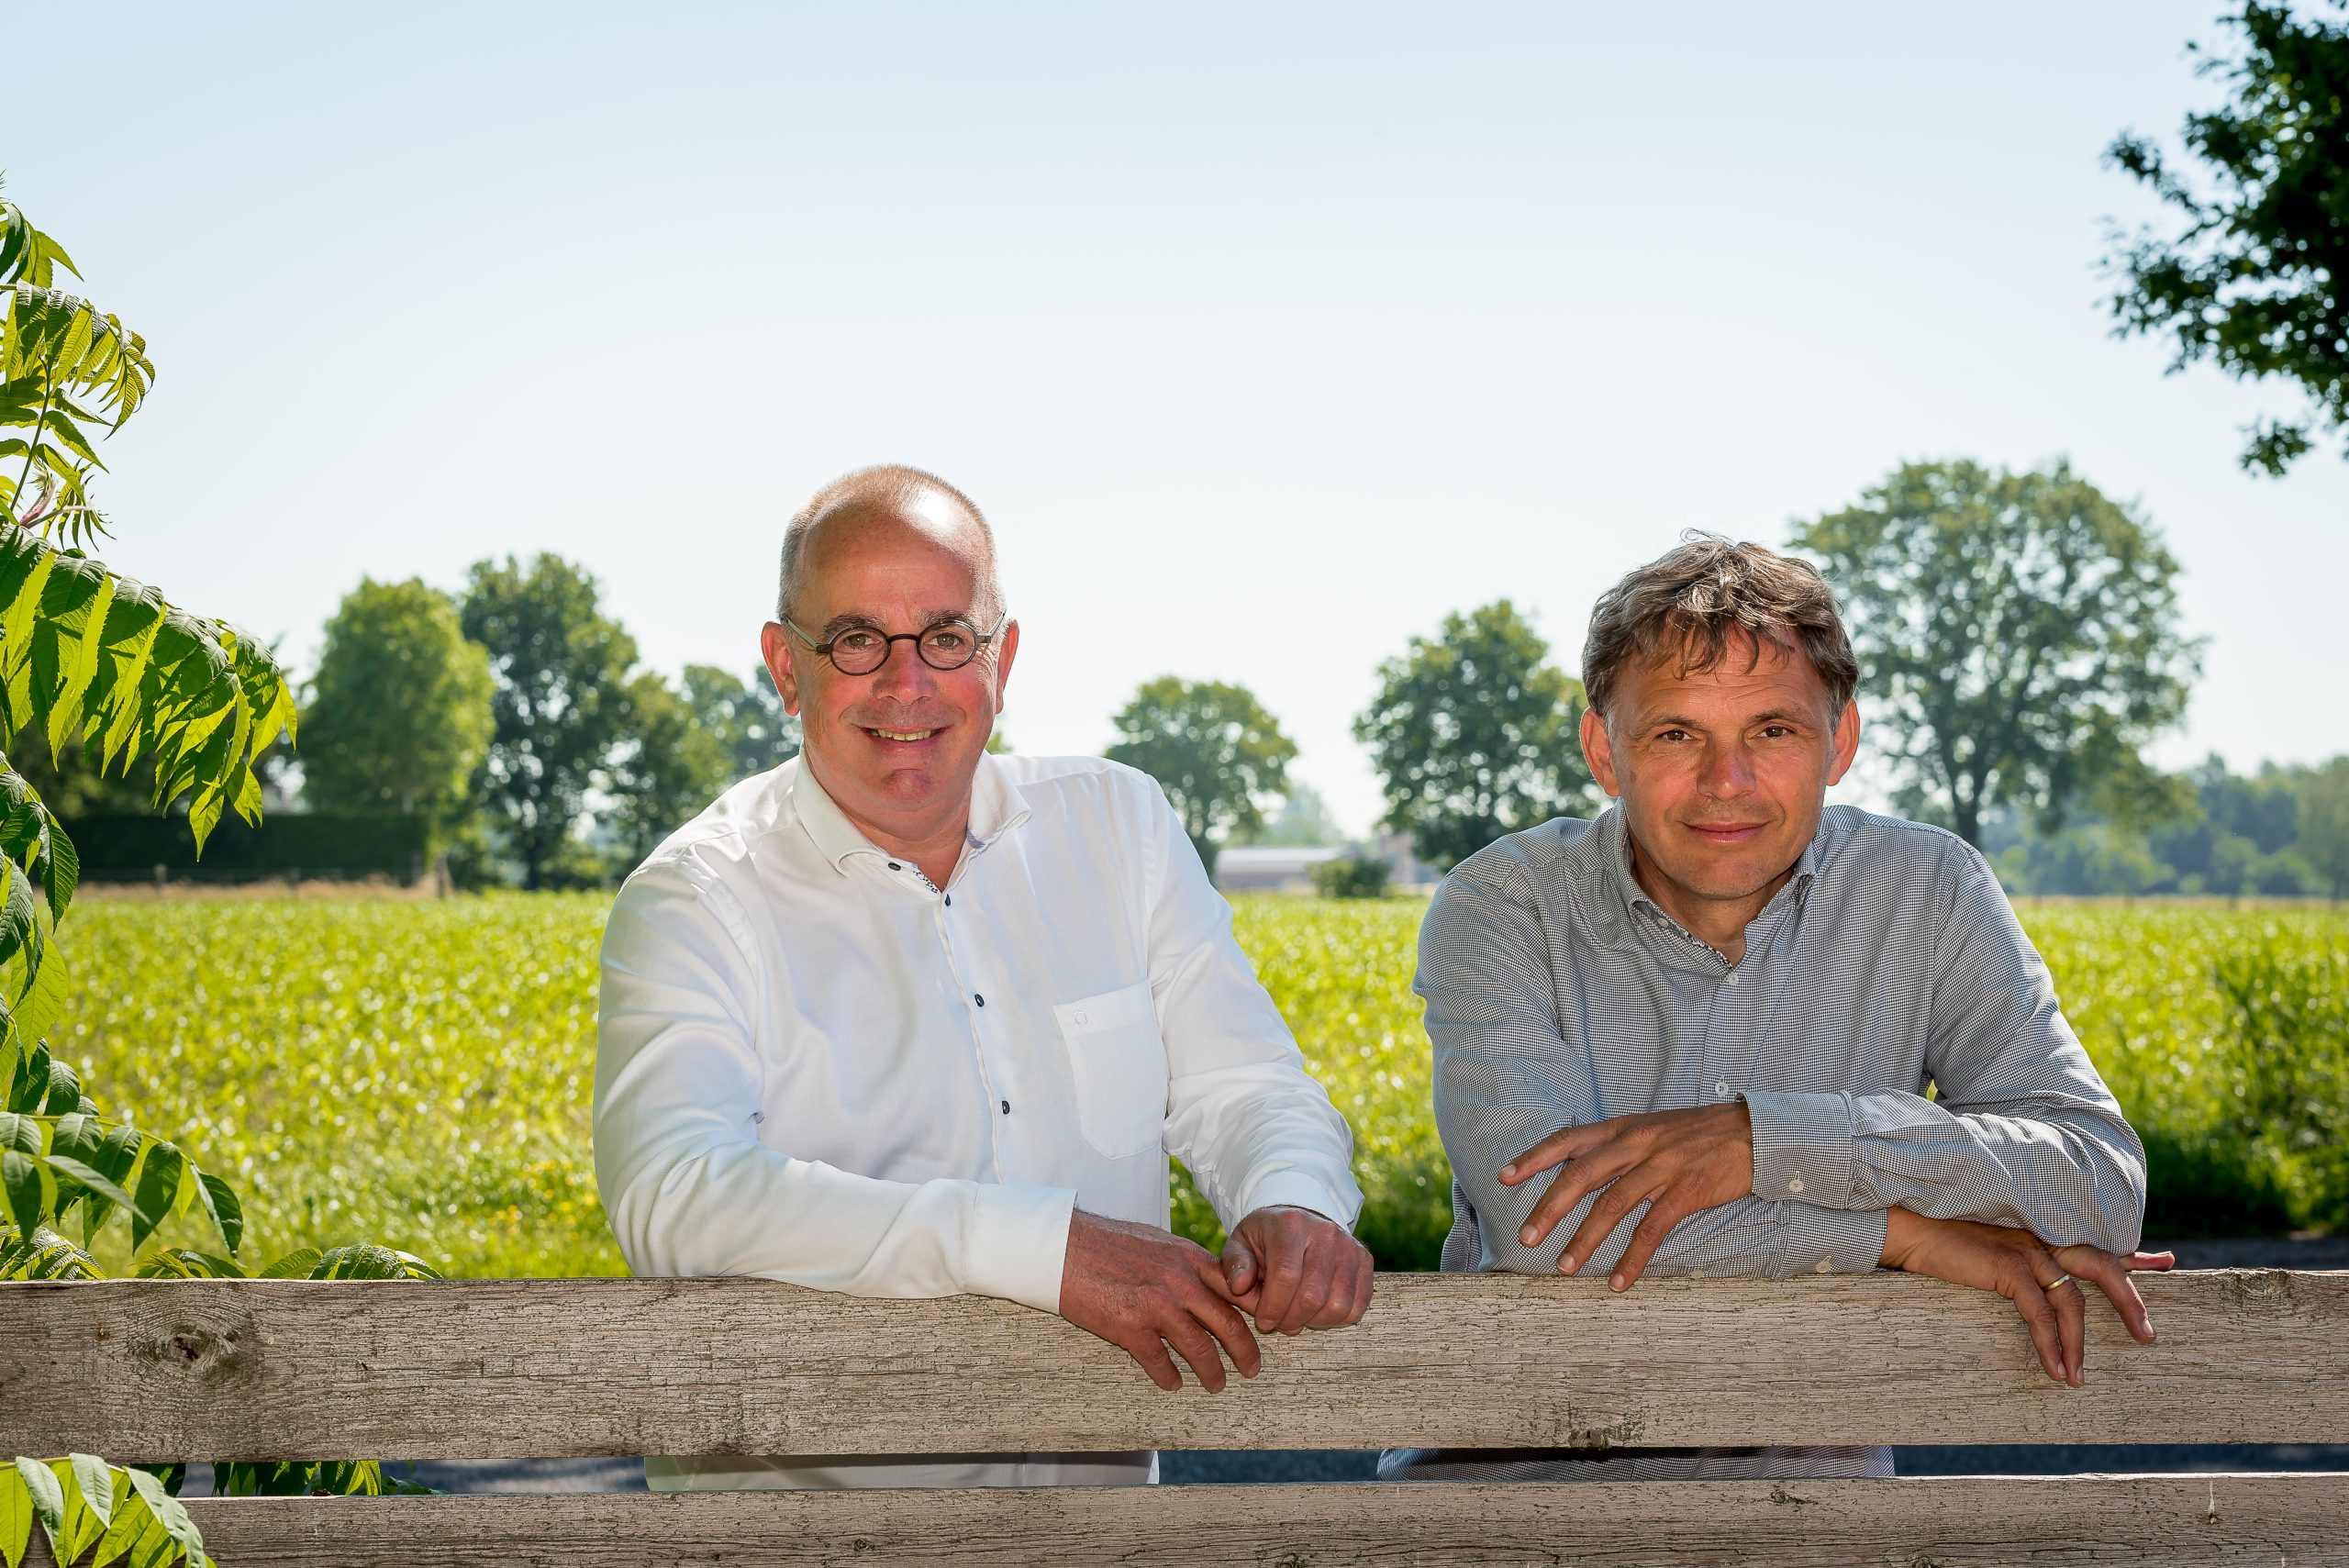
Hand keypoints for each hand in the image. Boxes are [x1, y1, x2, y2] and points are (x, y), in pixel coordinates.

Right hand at [1058, 1209, 1259, 1391]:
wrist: (1064, 1247)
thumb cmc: (1106, 1241)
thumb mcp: (1157, 1241)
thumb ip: (1184, 1262)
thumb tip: (1205, 1278)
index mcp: (1189, 1258)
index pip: (1238, 1288)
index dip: (1258, 1311)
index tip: (1268, 1328)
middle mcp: (1180, 1282)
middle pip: (1228, 1324)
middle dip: (1246, 1351)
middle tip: (1252, 1368)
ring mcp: (1156, 1306)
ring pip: (1200, 1349)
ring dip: (1212, 1372)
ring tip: (1217, 1385)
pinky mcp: (1130, 1328)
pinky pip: (1160, 1362)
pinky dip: (1169, 1377)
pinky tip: (1172, 1383)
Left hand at [1219, 1205, 1374, 1334]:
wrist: (1299, 1221)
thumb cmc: (1265, 1238)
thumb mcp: (1240, 1244)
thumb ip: (1235, 1265)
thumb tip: (1240, 1286)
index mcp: (1290, 1224)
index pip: (1286, 1275)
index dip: (1273, 1307)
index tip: (1263, 1321)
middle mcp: (1324, 1232)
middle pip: (1313, 1295)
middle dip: (1291, 1320)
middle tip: (1278, 1323)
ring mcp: (1349, 1245)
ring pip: (1338, 1304)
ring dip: (1314, 1322)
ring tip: (1297, 1317)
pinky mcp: (1365, 1260)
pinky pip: (1358, 1304)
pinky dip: (1337, 1319)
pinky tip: (1317, 1313)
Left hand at [1502, 1103, 1753, 1289]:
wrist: (1756, 1131)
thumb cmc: (1701, 1133)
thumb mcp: (1654, 1128)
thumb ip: (1621, 1145)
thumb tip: (1586, 1168)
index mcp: (1624, 1128)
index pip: (1568, 1140)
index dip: (1534, 1157)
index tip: (1504, 1177)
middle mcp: (1636, 1144)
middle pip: (1581, 1176)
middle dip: (1549, 1208)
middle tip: (1525, 1238)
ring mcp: (1661, 1166)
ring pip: (1611, 1205)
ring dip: (1584, 1239)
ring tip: (1564, 1268)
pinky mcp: (1687, 1190)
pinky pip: (1652, 1229)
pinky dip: (1632, 1258)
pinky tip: (1618, 1281)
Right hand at [1879, 1208, 2175, 1384]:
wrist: (1904, 1226)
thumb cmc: (1940, 1239)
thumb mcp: (1989, 1245)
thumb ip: (2020, 1258)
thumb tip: (2039, 1280)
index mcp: (2041, 1227)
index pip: (2098, 1240)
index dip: (2135, 1255)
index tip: (2166, 1262)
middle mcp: (2041, 1233)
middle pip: (2103, 1266)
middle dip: (2131, 1301)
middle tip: (2148, 1337)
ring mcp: (2026, 1248)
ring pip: (2074, 1299)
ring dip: (2080, 1344)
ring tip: (2079, 1378)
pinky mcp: (2007, 1266)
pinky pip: (2040, 1313)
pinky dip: (2050, 1344)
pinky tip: (2053, 1369)